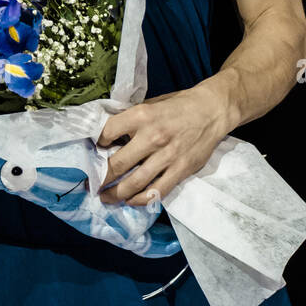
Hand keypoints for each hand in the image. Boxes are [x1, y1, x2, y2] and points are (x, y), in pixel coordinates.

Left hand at [96, 85, 229, 208]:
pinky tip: (131, 200)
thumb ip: (132, 119)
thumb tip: (109, 135)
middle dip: (101, 177)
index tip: (94, 151)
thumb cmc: (179, 105)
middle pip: (118, 163)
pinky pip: (156, 191)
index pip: (108, 132)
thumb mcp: (152, 104)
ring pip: (134, 183)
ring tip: (106, 197)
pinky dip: (140, 200)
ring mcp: (167, 155)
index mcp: (142, 115)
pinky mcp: (181, 170)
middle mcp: (152, 136)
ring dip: (116, 194)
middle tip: (93, 184)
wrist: (212, 110)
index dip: (97, 143)